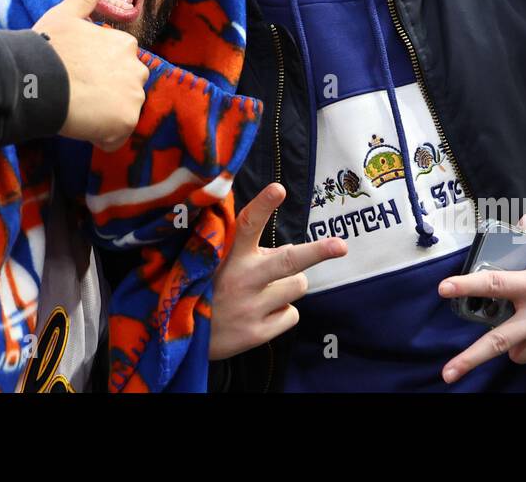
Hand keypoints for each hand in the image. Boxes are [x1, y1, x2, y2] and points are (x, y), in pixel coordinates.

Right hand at [34, 0, 147, 151]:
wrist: (36, 80)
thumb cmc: (48, 48)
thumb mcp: (66, 15)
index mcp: (124, 44)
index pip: (119, 66)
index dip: (98, 75)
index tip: (77, 76)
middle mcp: (136, 68)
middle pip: (126, 90)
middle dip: (107, 96)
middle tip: (77, 96)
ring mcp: (133, 96)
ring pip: (121, 114)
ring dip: (104, 117)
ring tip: (77, 112)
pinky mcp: (126, 121)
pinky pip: (116, 137)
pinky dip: (101, 137)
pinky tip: (81, 127)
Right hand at [209, 183, 346, 360]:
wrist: (185, 337)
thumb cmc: (208, 287)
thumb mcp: (217, 261)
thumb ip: (248, 249)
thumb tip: (289, 242)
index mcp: (230, 256)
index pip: (246, 225)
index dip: (263, 205)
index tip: (278, 188)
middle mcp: (242, 280)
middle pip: (288, 261)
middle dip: (317, 251)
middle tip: (340, 245)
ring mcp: (250, 308)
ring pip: (298, 285)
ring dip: (289, 284)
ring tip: (264, 291)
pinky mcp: (256, 334)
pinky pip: (292, 314)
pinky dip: (282, 312)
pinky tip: (261, 313)